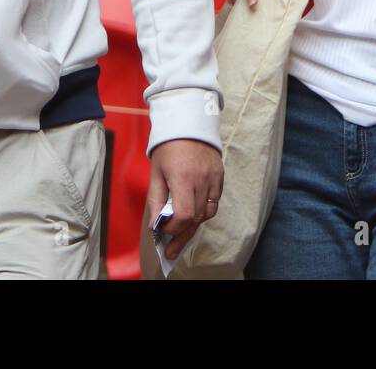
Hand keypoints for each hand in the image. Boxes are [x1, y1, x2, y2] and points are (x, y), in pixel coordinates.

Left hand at [147, 139, 223, 260]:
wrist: (189, 124)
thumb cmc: (168, 148)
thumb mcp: (156, 173)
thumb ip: (156, 200)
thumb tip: (156, 225)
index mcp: (183, 177)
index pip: (184, 215)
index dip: (173, 229)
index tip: (162, 230)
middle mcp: (202, 179)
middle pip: (196, 218)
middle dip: (182, 236)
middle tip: (171, 251)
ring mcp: (214, 178)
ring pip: (207, 213)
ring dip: (194, 226)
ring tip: (181, 235)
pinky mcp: (220, 176)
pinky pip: (214, 202)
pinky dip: (204, 212)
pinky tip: (194, 216)